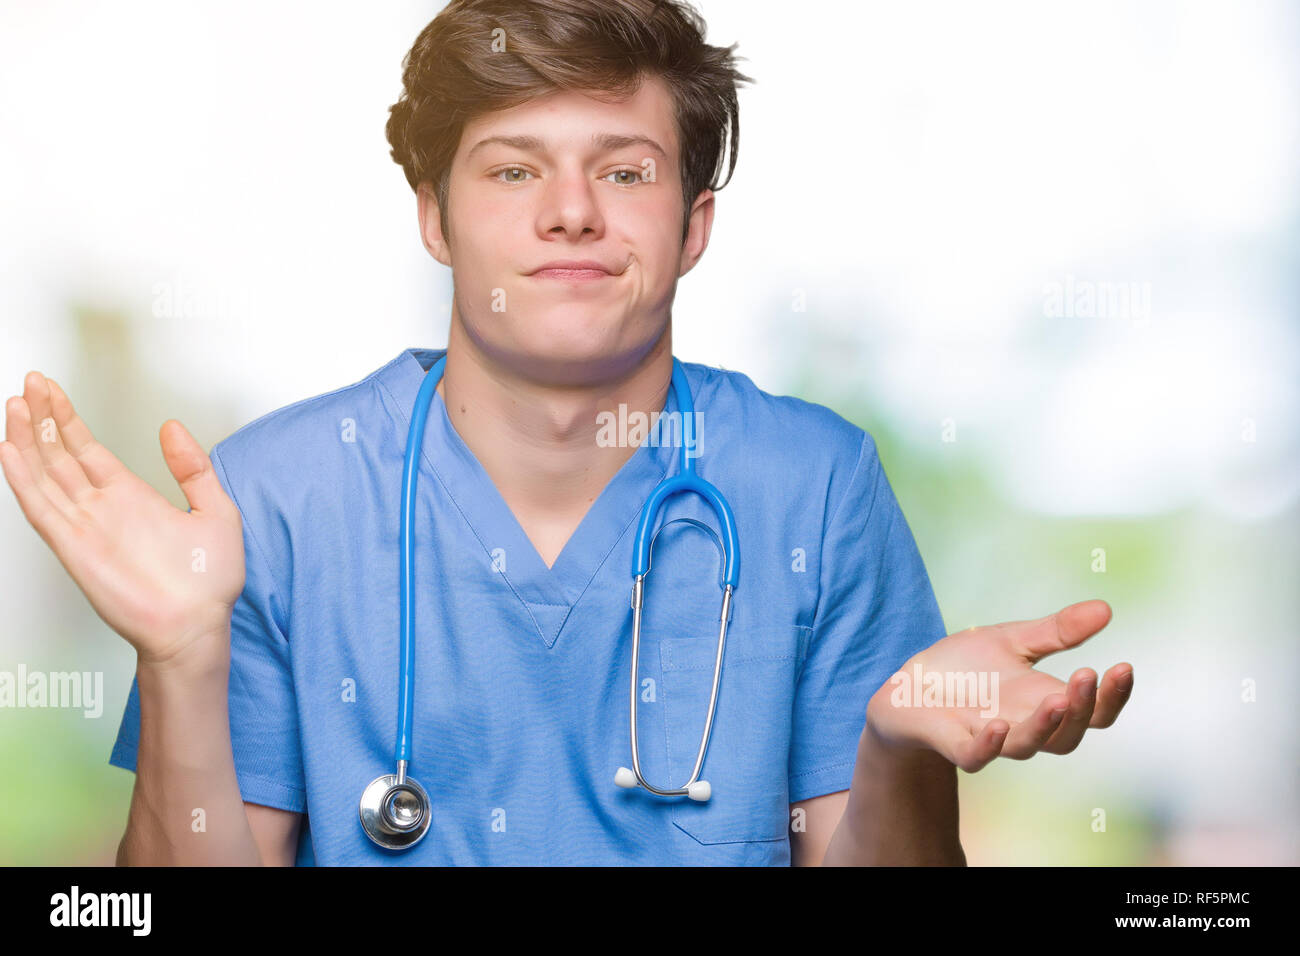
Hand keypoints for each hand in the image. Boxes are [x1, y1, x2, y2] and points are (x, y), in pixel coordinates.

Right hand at [1, 371, 244, 665]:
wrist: (196, 627)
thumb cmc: (209, 582)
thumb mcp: (216, 510)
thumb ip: (193, 468)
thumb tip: (172, 427)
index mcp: (131, 497)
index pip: (87, 449)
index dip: (66, 418)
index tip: (50, 389)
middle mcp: (102, 508)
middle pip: (59, 453)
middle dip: (43, 418)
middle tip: (28, 383)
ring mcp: (84, 526)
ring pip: (44, 474)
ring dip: (27, 440)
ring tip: (15, 406)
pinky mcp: (74, 547)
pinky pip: (41, 508)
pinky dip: (22, 479)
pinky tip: (9, 451)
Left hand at [864, 600, 1132, 771]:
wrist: (911, 685)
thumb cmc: (967, 668)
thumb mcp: (1012, 639)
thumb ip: (1056, 631)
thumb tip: (1106, 608)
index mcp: (1045, 702)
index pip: (1095, 712)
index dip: (1113, 696)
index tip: (1124, 666)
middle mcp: (1024, 726)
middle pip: (1069, 733)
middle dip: (1084, 708)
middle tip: (1089, 675)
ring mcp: (990, 738)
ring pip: (1028, 745)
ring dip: (1045, 725)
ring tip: (1059, 699)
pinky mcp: (953, 743)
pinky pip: (974, 756)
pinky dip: (987, 745)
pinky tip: (997, 725)